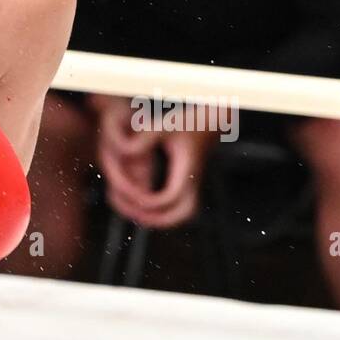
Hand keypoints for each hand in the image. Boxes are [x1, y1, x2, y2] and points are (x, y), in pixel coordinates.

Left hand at [95, 94, 214, 228]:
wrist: (214, 119)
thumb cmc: (186, 121)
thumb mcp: (164, 126)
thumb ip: (144, 137)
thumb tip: (125, 152)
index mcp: (187, 168)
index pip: (169, 197)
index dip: (149, 202)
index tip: (134, 196)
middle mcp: (194, 180)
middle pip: (182, 214)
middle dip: (157, 219)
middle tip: (136, 215)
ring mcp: (195, 184)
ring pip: (184, 214)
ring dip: (162, 219)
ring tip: (139, 215)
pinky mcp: (192, 184)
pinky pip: (182, 207)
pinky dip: (165, 213)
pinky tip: (146, 206)